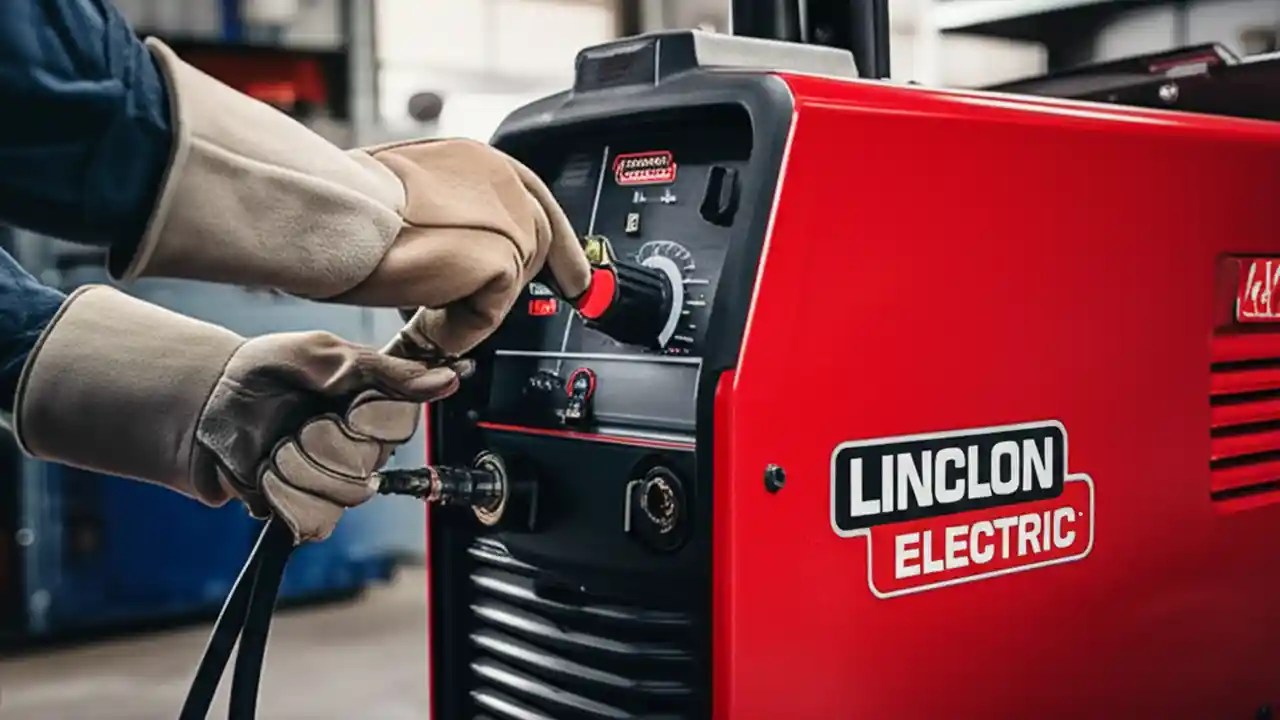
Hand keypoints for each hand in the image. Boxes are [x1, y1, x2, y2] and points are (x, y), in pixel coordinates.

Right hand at [117, 41, 590, 357]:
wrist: (333, 213)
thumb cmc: (343, 205)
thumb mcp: (406, 201)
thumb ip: (443, 220)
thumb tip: (451, 256)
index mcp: (476, 160)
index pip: (532, 204)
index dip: (556, 247)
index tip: (572, 277)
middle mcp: (502, 180)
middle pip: (535, 248)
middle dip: (522, 285)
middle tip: (504, 309)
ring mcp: (509, 218)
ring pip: (505, 287)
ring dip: (463, 307)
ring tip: (415, 303)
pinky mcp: (504, 258)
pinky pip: (487, 316)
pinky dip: (452, 328)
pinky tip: (419, 313)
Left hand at [206, 334, 469, 541]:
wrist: (207, 402)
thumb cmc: (266, 369)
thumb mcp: (322, 354)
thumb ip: (384, 371)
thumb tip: (447, 379)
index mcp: (377, 408)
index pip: (402, 427)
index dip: (367, 420)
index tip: (342, 403)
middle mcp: (365, 449)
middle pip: (369, 466)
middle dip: (321, 443)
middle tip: (296, 424)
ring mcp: (336, 483)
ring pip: (344, 497)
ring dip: (297, 469)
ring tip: (277, 448)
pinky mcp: (307, 509)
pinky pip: (314, 522)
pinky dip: (282, 498)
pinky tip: (268, 474)